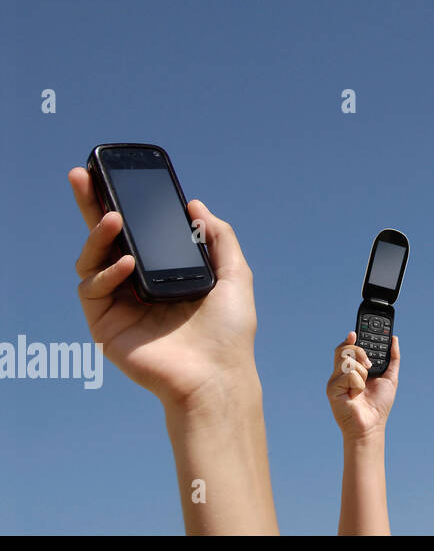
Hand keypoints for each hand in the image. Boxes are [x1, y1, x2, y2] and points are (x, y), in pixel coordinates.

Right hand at [68, 166, 257, 410]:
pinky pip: (92, 288)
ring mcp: (120, 304)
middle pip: (107, 238)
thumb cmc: (229, 331)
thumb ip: (218, 238)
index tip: (119, 177)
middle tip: (82, 175)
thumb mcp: (235, 275)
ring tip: (112, 218)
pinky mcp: (105, 324)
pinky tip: (125, 262)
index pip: (139, 232)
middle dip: (92, 205)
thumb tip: (195, 206)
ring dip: (98, 235)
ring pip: (92, 259)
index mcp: (166, 272)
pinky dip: (106, 271)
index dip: (127, 205)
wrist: (217, 375)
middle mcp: (139, 285)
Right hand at [327, 332, 399, 441]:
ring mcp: (336, 379)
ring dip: (363, 373)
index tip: (356, 332)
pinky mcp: (332, 388)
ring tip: (363, 388)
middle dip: (361, 353)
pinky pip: (348, 374)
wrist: (372, 424)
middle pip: (345, 348)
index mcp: (354, 369)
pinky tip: (355, 395)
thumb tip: (394, 338)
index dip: (351, 338)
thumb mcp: (390, 377)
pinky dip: (357, 384)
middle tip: (370, 366)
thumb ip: (393, 358)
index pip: (348, 347)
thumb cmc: (379, 404)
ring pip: (348, 360)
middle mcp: (342, 372)